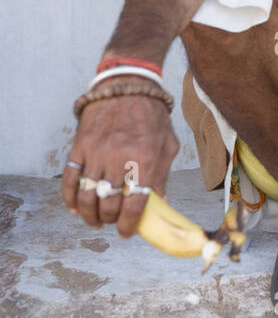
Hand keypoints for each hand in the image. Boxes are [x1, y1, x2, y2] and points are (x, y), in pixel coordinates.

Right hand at [61, 95, 179, 235]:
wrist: (128, 85)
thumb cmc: (152, 116)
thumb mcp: (168, 145)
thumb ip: (163, 176)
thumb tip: (161, 204)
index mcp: (145, 161)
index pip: (134, 205)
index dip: (128, 225)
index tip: (126, 232)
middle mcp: (119, 159)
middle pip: (108, 204)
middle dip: (109, 220)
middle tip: (112, 222)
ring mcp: (97, 152)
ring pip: (86, 196)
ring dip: (88, 214)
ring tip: (94, 220)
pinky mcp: (80, 146)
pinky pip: (69, 178)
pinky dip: (69, 198)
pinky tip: (75, 207)